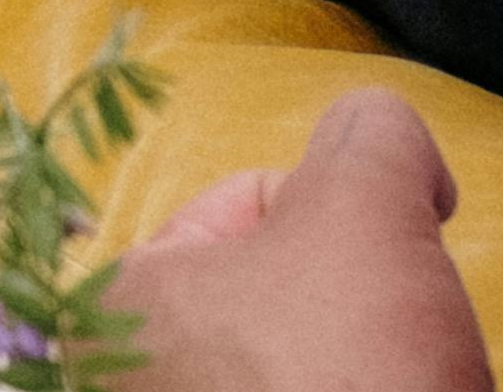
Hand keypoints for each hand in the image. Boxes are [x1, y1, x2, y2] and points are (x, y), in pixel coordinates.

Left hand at [100, 90, 492, 388]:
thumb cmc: (344, 376)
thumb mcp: (364, 200)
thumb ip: (371, 136)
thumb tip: (389, 139)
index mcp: (113, 302)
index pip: (250, 208)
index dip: (339, 226)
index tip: (368, 283)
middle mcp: (125, 382)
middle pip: (281, 299)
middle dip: (351, 313)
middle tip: (380, 352)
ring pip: (308, 371)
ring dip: (363, 371)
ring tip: (383, 390)